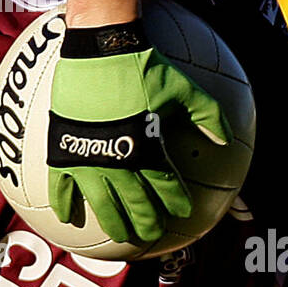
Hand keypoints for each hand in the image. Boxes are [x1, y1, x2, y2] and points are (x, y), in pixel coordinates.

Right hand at [46, 21, 228, 244]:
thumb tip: (225, 139)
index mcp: (149, 148)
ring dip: (113, 224)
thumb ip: (208, 116)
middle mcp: (121, 162)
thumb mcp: (184, 88)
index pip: (167, 186)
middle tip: (151, 235)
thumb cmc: (143, 66)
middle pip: (137, 205)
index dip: (175, 201)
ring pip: (103, 205)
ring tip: (119, 238)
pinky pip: (62, 186)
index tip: (181, 211)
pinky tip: (68, 218)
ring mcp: (90, 159)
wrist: (100, 48)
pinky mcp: (64, 150)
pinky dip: (65, 204)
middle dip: (147, 224)